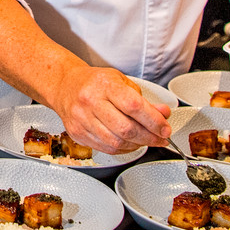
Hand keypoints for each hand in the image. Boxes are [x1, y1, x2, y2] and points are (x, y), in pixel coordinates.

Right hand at [50, 66, 171, 153]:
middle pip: (126, 128)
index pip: (134, 106)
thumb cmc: (94, 83)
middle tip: (160, 138)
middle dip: (149, 137)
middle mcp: (90, 102)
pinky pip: (106, 148)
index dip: (154, 120)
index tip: (165, 128)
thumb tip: (163, 114)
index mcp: (104, 85)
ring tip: (145, 140)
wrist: (64, 86)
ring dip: (137, 145)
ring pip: (116, 142)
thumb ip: (142, 99)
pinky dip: (123, 148)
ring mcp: (82, 119)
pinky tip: (129, 142)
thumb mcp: (120, 81)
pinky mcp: (77, 133)